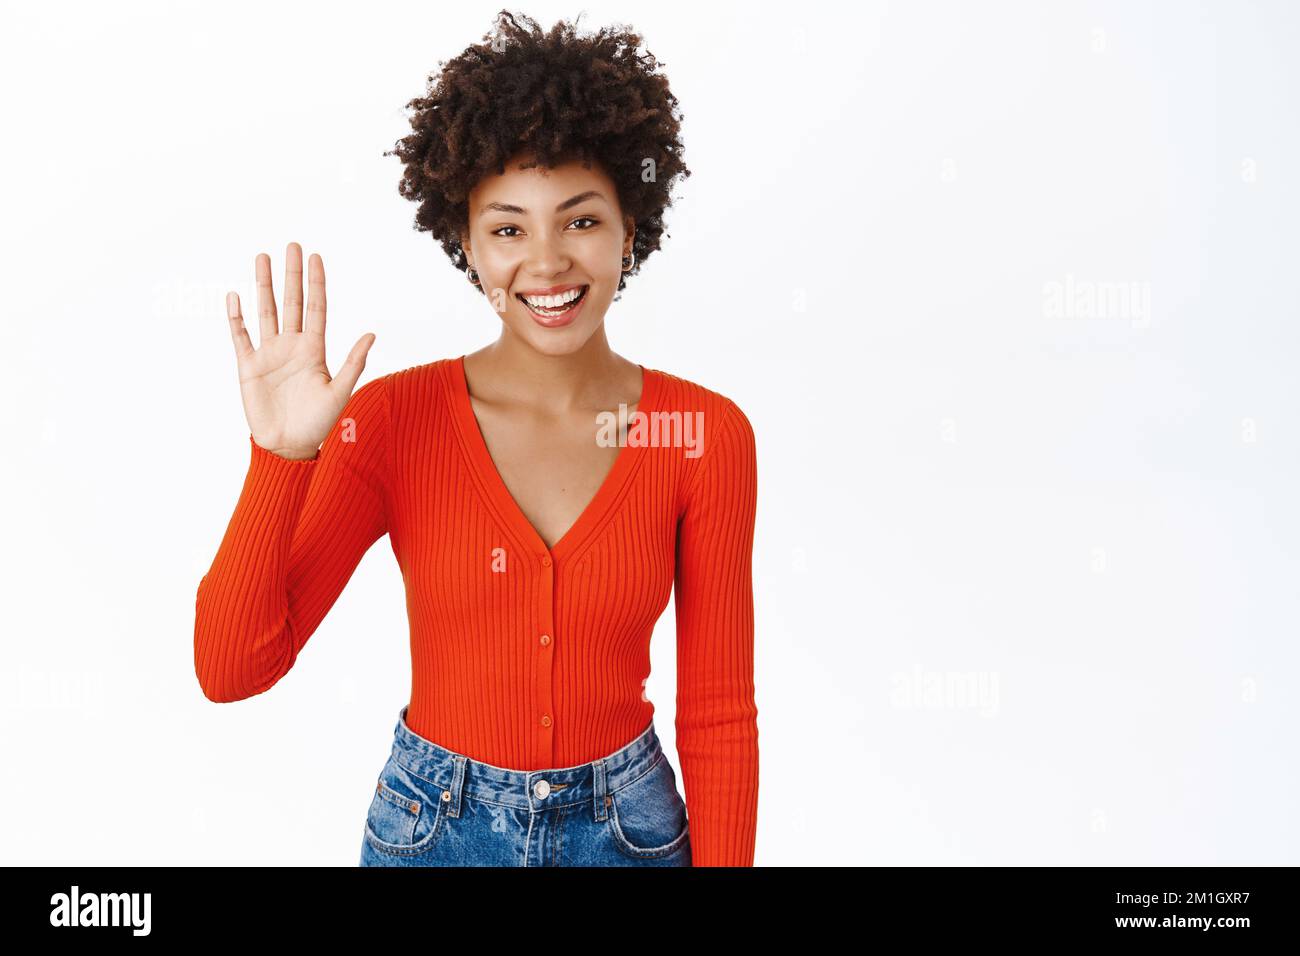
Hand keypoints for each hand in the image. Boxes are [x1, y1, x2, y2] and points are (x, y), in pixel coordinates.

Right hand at [225, 242, 374, 459]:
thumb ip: (354, 362)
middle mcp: (291, 346)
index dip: (316, 283)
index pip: (316, 308)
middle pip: (291, 302)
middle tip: (291, 246)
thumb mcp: (340, 391)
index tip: (315, 257)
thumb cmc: (318, 422)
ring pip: (266, 311)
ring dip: (263, 285)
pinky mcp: (249, 366)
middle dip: (291, 275)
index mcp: (315, 350)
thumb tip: (372, 334)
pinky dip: (236, 318)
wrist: (289, 446)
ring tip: (262, 258)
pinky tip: (234, 297)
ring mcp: (269, 354)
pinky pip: (240, 337)